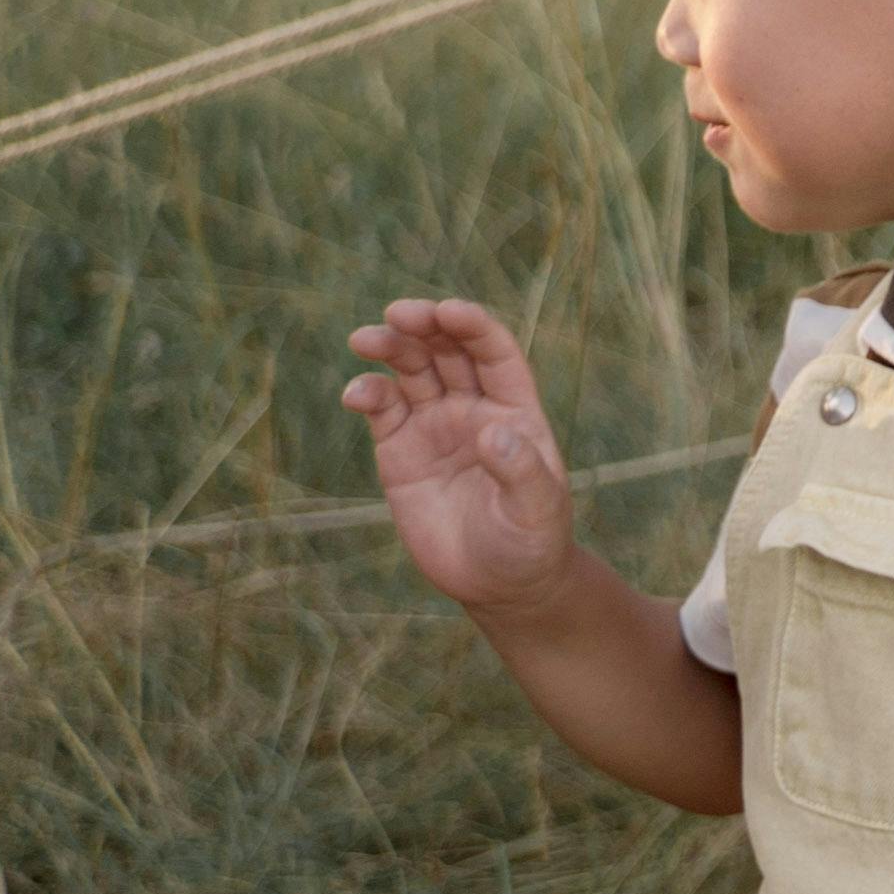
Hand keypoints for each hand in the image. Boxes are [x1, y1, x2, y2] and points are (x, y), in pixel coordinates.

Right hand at [348, 297, 582, 618]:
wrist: (499, 583)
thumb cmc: (530, 542)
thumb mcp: (536, 510)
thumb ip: (520, 471)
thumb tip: (493, 433)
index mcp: (515, 409)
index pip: (494, 352)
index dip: (473, 326)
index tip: (448, 311)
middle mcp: (474, 408)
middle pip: (447, 351)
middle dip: (425, 326)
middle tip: (398, 314)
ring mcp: (434, 426)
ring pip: (411, 371)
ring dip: (390, 348)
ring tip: (366, 338)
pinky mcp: (400, 452)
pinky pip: (382, 410)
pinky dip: (368, 394)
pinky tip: (357, 393)